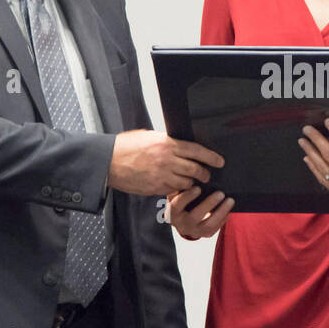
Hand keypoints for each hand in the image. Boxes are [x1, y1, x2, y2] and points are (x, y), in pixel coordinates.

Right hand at [108, 130, 223, 195]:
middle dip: (204, 173)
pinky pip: (172, 190)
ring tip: (191, 181)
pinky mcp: (155, 188)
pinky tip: (175, 186)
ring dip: (191, 183)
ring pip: (186, 183)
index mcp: (167, 144)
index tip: (220, 161)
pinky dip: (177, 189)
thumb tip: (180, 145)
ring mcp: (161, 176)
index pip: (196, 150)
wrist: (108, 162)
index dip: (211, 157)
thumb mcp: (149, 137)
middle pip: (195, 169)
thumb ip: (166, 142)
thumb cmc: (126, 146)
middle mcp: (167, 160)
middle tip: (207, 174)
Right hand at [167, 187, 233, 239]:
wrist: (183, 220)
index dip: (187, 197)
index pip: (177, 205)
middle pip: (195, 216)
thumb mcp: (177, 195)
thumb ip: (182, 188)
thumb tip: (194, 176)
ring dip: (221, 212)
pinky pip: (216, 228)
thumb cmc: (181, 201)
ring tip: (230, 200)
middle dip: (209, 204)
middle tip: (221, 193)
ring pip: (208, 225)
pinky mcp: (205, 234)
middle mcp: (182, 224)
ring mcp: (194, 231)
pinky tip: (229, 209)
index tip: (198, 188)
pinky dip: (223, 218)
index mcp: (172, 212)